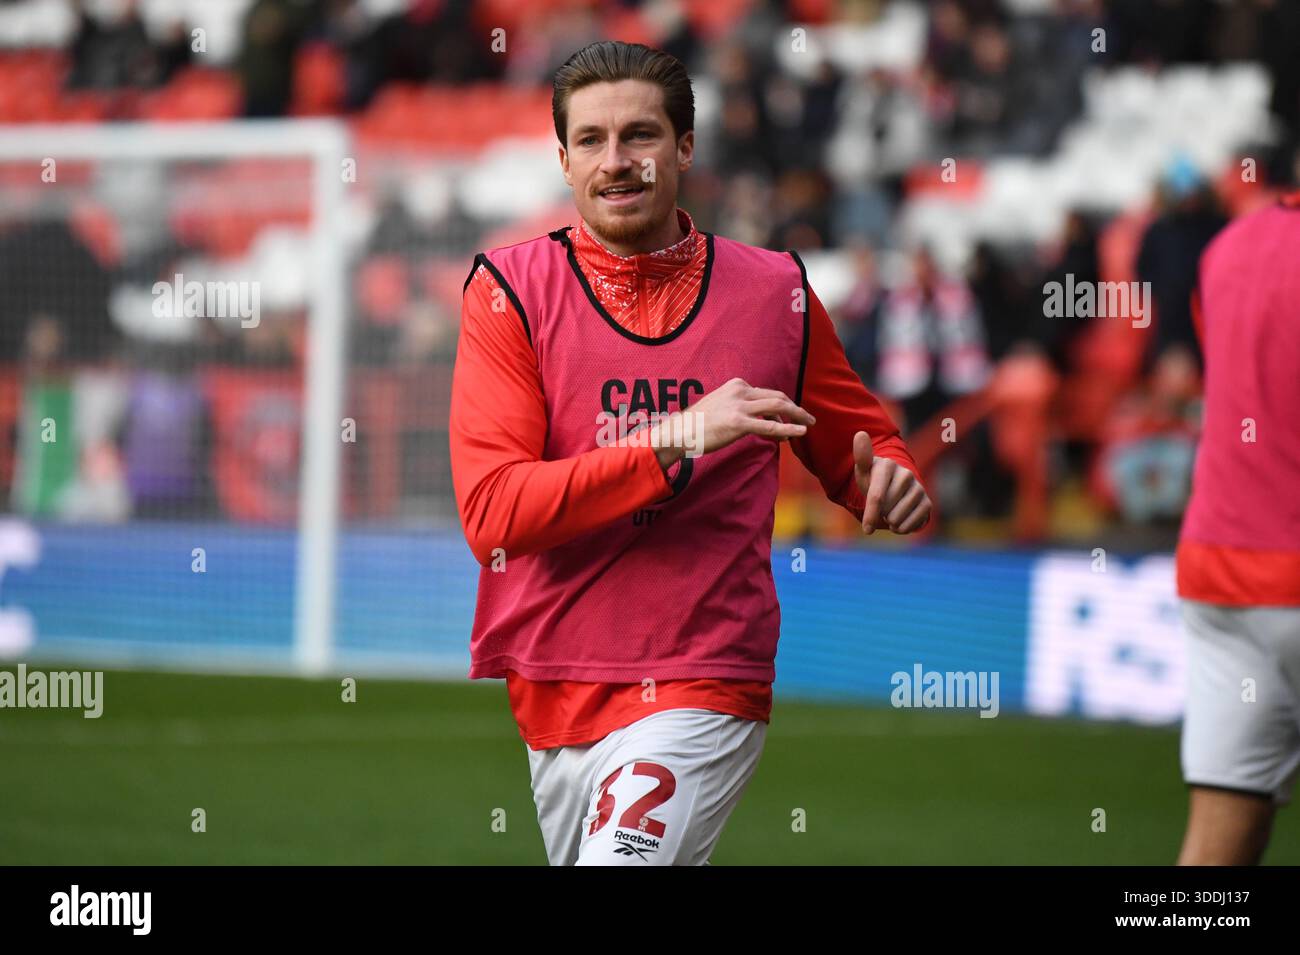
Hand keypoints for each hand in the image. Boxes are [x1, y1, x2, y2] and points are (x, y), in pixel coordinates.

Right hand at [648, 377, 814, 469]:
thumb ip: (740, 407)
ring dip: (797, 415)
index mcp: (736, 385)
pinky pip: (769, 426)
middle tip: (809, 417)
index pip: (766, 393)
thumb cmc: (698, 424)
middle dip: (796, 407)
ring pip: (777, 407)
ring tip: (809, 424)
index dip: (782, 407)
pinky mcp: (738, 423)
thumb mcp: (721, 406)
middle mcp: (740, 391)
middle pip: (777, 397)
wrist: (679, 432)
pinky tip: (800, 432)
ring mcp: (739, 406)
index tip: (787, 419)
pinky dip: (788, 429)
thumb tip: (759, 420)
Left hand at [854, 430, 930, 534]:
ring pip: (899, 517)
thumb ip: (862, 457)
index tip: (866, 530)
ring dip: (890, 522)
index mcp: (887, 465)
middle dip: (879, 515)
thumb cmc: (873, 481)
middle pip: (887, 508)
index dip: (871, 514)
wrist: (893, 490)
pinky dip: (903, 528)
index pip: (877, 496)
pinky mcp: (927, 502)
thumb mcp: (863, 472)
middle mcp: (905, 474)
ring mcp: (918, 487)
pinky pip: (913, 523)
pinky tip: (898, 523)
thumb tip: (860, 433)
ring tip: (888, 515)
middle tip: (879, 510)